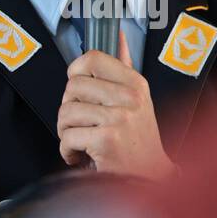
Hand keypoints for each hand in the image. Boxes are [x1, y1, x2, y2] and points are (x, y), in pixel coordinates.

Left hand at [57, 29, 176, 181]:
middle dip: (68, 110)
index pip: (92, 59)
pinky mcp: (107, 140)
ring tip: (82, 141)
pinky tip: (83, 156)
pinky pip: (68, 137)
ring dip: (66, 133)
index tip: (78, 90)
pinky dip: (68, 152)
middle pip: (72, 87)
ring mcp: (119, 118)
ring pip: (66, 113)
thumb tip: (119, 38)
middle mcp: (130, 98)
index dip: (75, 73)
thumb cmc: (139, 142)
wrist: (150, 179)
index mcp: (135, 84)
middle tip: (81, 124)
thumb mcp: (138, 101)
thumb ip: (124, 69)